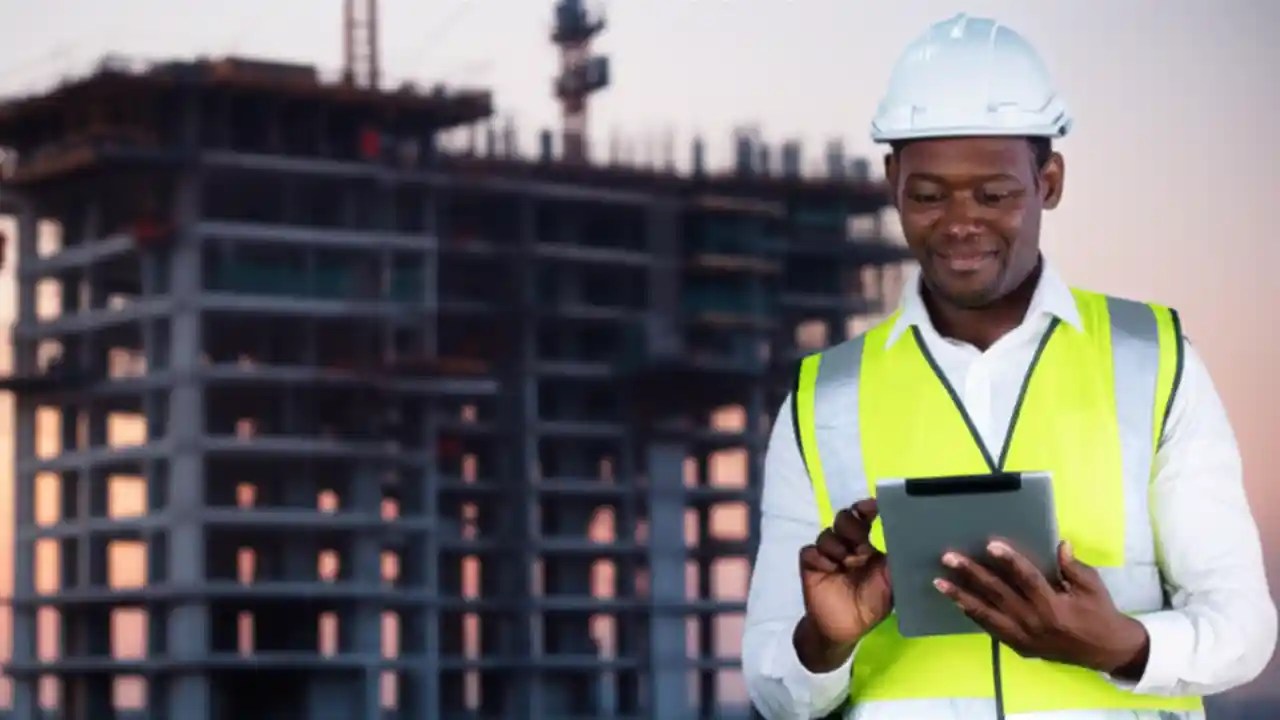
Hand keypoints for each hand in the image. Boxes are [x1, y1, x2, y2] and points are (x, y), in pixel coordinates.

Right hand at [796, 498, 893, 666]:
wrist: (844, 631)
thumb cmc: (869, 606)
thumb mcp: (890, 585)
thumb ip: (896, 564)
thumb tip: (910, 544)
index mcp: (866, 547)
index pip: (864, 519)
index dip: (867, 508)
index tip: (874, 506)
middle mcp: (846, 546)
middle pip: (844, 520)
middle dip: (851, 524)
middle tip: (859, 539)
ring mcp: (827, 555)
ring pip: (827, 534)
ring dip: (837, 544)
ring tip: (845, 561)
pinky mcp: (810, 566)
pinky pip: (810, 551)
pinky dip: (820, 556)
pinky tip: (830, 568)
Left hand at [934, 539, 1148, 676]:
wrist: (1105, 652)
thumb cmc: (1099, 614)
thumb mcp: (1092, 587)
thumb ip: (1073, 567)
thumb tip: (1060, 545)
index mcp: (1054, 605)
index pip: (1026, 578)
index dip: (1009, 560)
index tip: (990, 545)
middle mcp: (1034, 621)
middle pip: (997, 594)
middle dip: (971, 574)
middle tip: (948, 558)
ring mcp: (1023, 636)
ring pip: (986, 613)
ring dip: (961, 596)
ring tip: (939, 582)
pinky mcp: (1018, 646)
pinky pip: (990, 628)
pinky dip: (973, 615)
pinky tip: (957, 602)